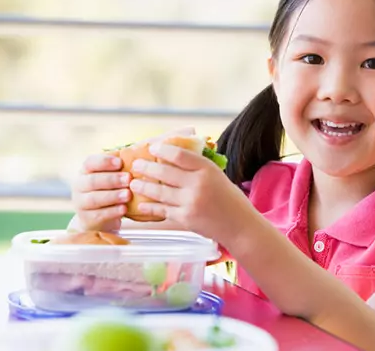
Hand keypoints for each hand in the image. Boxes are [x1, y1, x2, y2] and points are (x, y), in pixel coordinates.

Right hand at [70, 153, 129, 231]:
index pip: (90, 162)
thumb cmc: (111, 190)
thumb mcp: (113, 176)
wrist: (100, 217)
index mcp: (85, 171)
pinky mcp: (87, 219)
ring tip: (128, 194)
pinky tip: (124, 209)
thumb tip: (136, 151)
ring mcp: (81, 203)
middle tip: (128, 179)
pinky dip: (112, 212)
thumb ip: (120, 165)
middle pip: (92, 181)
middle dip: (112, 179)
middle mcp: (79, 186)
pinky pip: (98, 215)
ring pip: (94, 199)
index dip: (104, 162)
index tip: (120, 162)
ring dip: (112, 196)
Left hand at [128, 142, 253, 242]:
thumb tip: (173, 157)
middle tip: (136, 165)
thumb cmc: (230, 200)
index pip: (179, 154)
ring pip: (159, 191)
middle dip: (146, 167)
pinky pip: (162, 210)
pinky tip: (142, 204)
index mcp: (208, 169)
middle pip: (165, 172)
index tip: (152, 147)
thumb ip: (198, 168)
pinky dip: (150, 207)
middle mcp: (198, 184)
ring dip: (143, 187)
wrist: (240, 226)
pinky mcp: (185, 218)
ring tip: (133, 183)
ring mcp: (190, 202)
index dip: (162, 149)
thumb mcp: (218, 177)